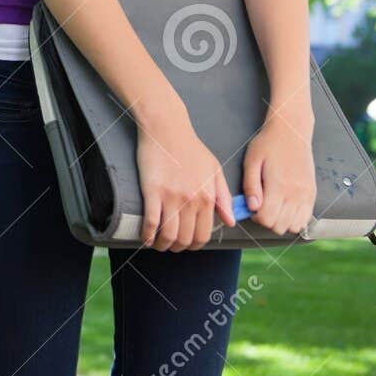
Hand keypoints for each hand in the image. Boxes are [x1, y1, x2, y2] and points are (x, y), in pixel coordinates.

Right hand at [137, 118, 234, 251]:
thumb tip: (230, 221)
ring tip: (157, 244)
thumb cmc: (191, 147)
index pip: (203, 234)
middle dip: (177, 247)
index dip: (194, 245)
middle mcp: (191, 200)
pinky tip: (145, 238)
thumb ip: (224, 197)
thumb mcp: (214, 170)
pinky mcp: (152, 191)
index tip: (186, 244)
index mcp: (208, 197)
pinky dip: (147, 235)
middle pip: (185, 238)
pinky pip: (150, 222)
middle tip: (170, 245)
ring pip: (168, 234)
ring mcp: (171, 196)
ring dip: (162, 245)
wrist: (167, 128)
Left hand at [242, 117, 316, 235]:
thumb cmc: (269, 143)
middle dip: (267, 220)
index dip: (255, 216)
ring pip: (294, 226)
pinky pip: (306, 218)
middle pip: (280, 226)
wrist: (292, 130)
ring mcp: (306, 195)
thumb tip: (252, 207)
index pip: (267, 219)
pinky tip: (286, 207)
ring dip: (282, 222)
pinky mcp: (312, 193)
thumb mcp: (252, 161)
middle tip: (262, 205)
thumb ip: (251, 186)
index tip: (253, 206)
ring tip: (274, 207)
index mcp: (279, 186)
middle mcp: (295, 193)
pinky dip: (295, 219)